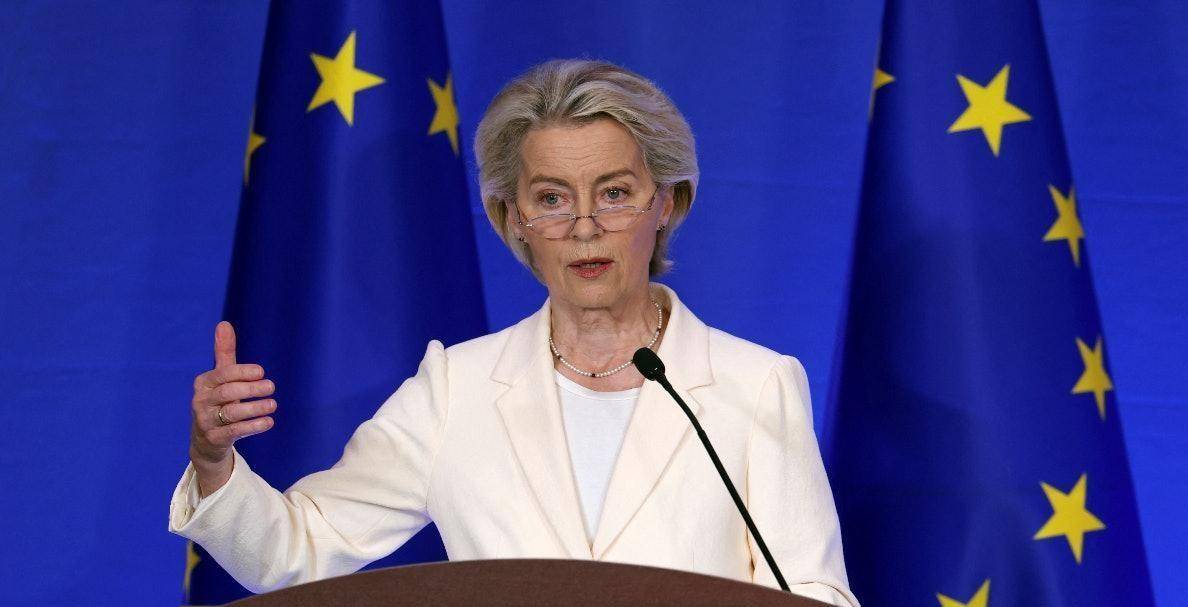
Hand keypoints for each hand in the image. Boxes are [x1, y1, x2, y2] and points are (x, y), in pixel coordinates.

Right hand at [189, 321, 276, 496]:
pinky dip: (252, 426)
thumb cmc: (218, 402)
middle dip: (251, 389)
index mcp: (203, 384)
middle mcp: (201, 402)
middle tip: (271, 387)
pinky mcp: (214, 439)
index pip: (223, 374)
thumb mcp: (220, 378)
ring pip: (232, 413)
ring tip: (273, 404)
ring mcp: (205, 422)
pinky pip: (234, 432)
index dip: (242, 372)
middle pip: (228, 393)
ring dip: (255, 408)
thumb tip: (224, 323)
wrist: (206, 441)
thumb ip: (223, 353)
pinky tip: (269, 422)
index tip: (261, 372)